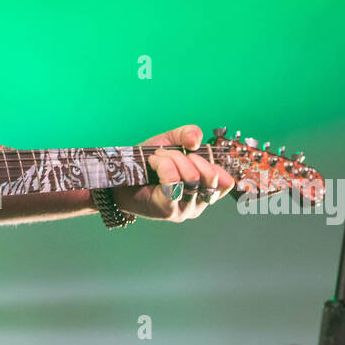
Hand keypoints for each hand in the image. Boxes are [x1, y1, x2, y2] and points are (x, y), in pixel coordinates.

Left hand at [112, 125, 235, 221]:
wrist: (118, 177)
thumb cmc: (146, 163)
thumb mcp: (170, 142)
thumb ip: (187, 135)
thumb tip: (196, 141)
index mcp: (203, 191)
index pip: (226, 182)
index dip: (212, 164)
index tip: (191, 154)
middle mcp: (198, 204)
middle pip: (208, 177)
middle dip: (187, 157)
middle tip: (166, 152)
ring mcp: (184, 209)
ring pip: (192, 179)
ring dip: (172, 159)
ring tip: (156, 157)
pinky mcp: (168, 210)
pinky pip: (174, 184)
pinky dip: (164, 167)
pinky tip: (153, 163)